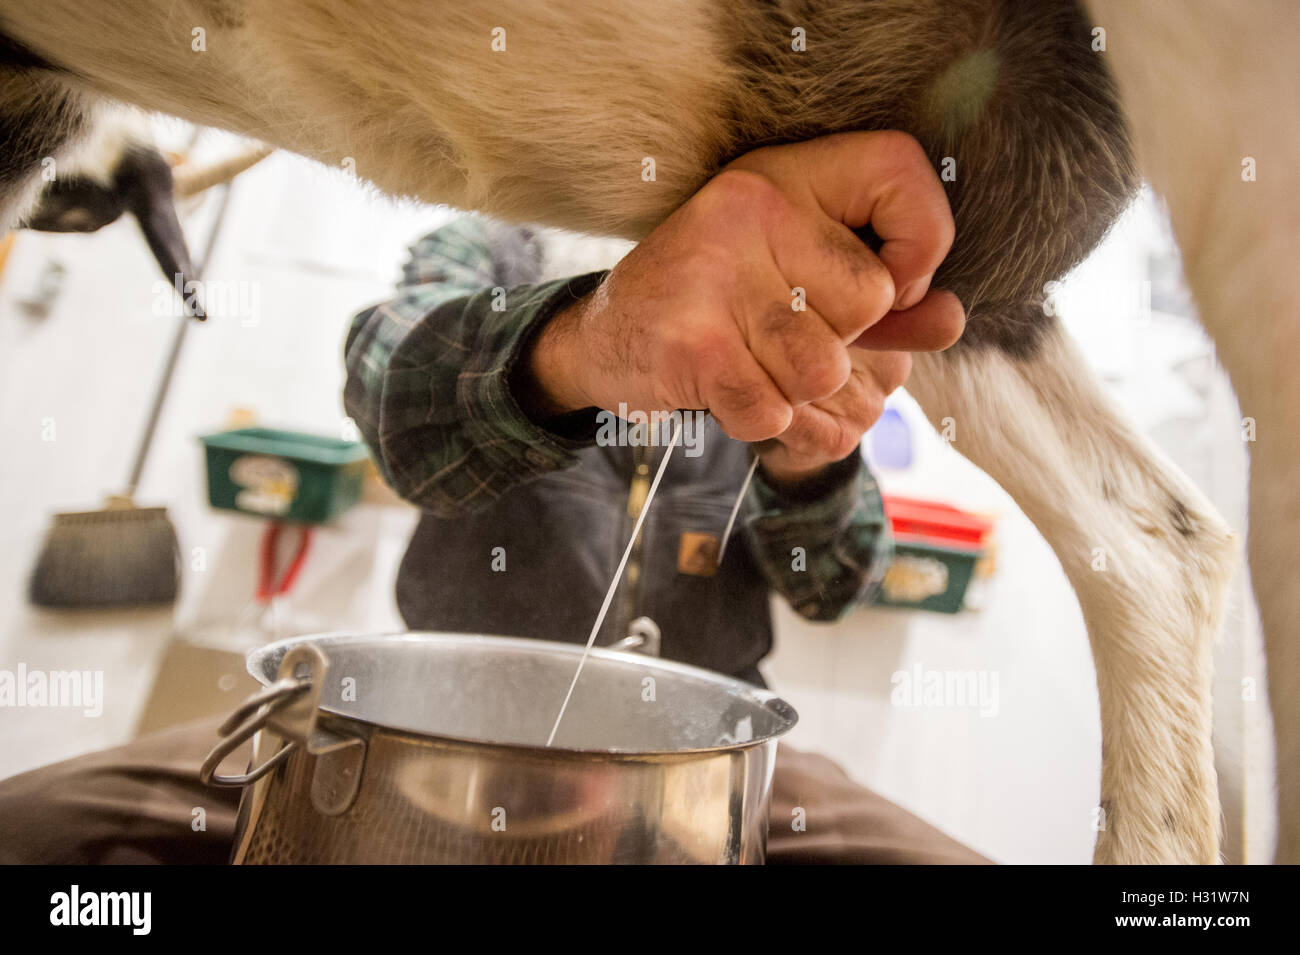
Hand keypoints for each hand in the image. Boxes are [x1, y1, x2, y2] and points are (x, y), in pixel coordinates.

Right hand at [521, 131, 963, 452]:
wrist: (603, 339)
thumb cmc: (719, 308)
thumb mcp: (797, 281)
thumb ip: (885, 304)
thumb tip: (950, 319)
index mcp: (783, 179)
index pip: (897, 170)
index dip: (923, 238)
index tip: (898, 285)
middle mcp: (749, 210)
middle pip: (869, 299)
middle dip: (842, 345)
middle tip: (782, 339)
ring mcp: (714, 275)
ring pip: (824, 367)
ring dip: (797, 393)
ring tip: (754, 368)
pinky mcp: (691, 343)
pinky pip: (774, 411)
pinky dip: (762, 423)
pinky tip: (728, 394)